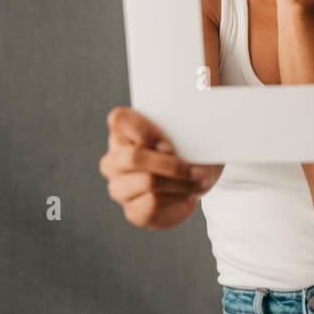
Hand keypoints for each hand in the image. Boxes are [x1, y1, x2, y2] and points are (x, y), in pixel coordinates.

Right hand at [99, 106, 223, 230]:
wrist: (197, 182)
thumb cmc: (190, 149)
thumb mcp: (188, 129)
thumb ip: (184, 115)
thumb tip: (191, 101)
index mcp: (122, 132)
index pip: (119, 118)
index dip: (146, 130)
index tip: (171, 142)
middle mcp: (114, 159)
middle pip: (135, 157)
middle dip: (172, 164)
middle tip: (195, 168)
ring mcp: (119, 187)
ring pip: (148, 182)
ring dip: (181, 183)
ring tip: (199, 181)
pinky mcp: (132, 211)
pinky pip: (152, 203)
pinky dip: (177, 198)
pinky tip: (188, 195)